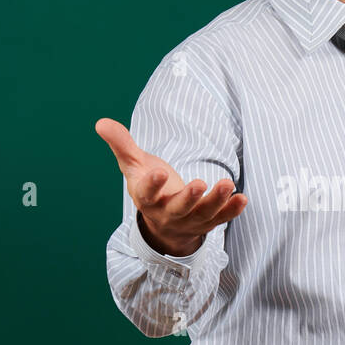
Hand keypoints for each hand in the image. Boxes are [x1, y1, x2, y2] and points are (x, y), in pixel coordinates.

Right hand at [95, 117, 245, 255]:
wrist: (162, 220)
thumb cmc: (148, 186)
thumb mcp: (133, 165)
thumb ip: (121, 144)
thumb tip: (101, 122)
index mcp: (147, 199)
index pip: (148, 194)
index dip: (153, 185)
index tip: (159, 172)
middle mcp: (168, 213)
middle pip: (180, 208)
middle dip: (189, 197)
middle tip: (199, 183)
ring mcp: (189, 220)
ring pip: (204, 214)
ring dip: (217, 200)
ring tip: (227, 183)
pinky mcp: (207, 222)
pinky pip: (221, 218)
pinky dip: (232, 210)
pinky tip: (243, 198)